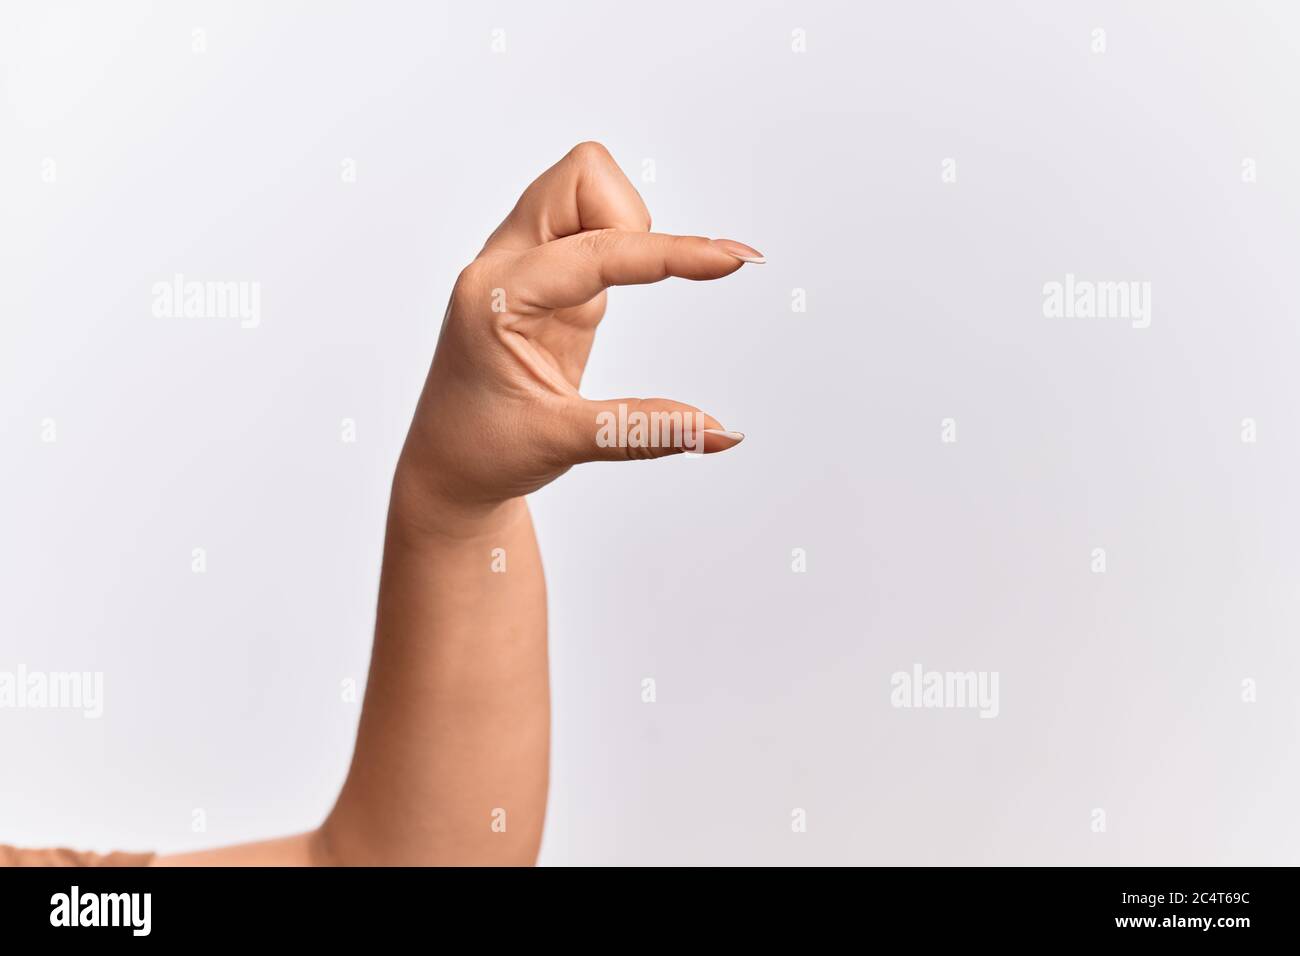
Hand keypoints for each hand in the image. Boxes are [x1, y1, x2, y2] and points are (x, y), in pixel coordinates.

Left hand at [395, 142, 761, 525]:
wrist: (448, 466)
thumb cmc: (486, 450)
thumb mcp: (563, 443)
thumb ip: (644, 430)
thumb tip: (721, 432)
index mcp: (494, 297)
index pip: (597, 251)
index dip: (670, 253)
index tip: (733, 259)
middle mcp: (505, 264)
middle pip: (582, 176)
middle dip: (632, 220)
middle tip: (621, 299)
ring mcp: (526, 263)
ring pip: (588, 188)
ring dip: (626, 230)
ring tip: (605, 306)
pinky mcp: (549, 276)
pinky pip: (595, 226)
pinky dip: (624, 247)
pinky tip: (616, 294)